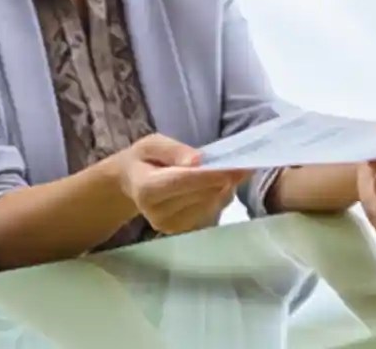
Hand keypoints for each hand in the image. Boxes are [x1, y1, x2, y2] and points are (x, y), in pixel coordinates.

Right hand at [111, 134, 249, 234]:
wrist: (132, 184)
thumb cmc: (144, 159)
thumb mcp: (152, 144)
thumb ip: (174, 150)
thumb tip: (199, 161)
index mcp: (147, 189)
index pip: (184, 182)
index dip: (212, 175)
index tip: (238, 167)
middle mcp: (157, 213)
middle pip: (202, 195)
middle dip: (225, 179)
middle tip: (244, 164)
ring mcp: (170, 226)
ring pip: (211, 205)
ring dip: (225, 188)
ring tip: (229, 171)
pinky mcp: (182, 230)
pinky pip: (211, 212)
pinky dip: (220, 197)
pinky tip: (218, 184)